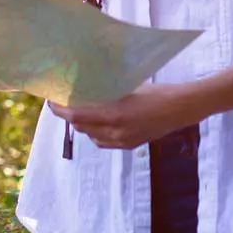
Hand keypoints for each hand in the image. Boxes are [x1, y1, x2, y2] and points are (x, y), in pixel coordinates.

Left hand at [48, 83, 198, 149]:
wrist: (180, 108)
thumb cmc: (156, 92)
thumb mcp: (128, 87)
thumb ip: (107, 92)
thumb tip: (86, 88)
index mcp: (114, 114)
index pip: (77, 115)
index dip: (61, 110)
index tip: (52, 102)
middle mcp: (115, 131)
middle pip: (81, 127)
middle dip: (69, 116)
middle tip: (63, 104)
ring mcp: (122, 141)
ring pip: (91, 135)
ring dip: (82, 124)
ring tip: (80, 111)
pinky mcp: (129, 145)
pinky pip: (103, 142)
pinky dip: (95, 132)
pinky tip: (98, 123)